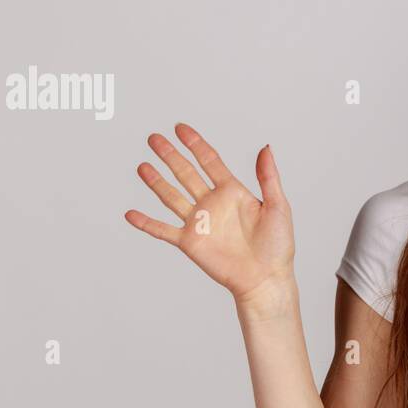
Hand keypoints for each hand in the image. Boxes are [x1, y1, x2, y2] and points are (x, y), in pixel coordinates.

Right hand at [125, 123, 294, 302]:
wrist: (266, 278)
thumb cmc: (277, 246)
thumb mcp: (278, 206)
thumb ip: (268, 177)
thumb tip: (265, 147)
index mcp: (232, 192)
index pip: (209, 161)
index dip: (195, 144)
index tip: (180, 128)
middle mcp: (212, 203)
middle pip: (186, 173)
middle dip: (170, 155)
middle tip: (154, 138)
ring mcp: (198, 222)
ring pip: (171, 196)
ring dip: (156, 182)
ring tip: (142, 166)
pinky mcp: (189, 242)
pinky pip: (162, 230)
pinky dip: (145, 223)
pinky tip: (130, 214)